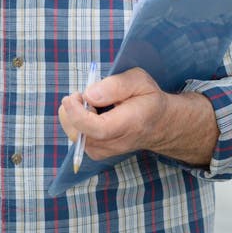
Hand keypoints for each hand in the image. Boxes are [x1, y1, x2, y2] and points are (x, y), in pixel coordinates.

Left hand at [59, 68, 218, 166]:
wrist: (160, 123)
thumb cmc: (149, 98)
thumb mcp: (139, 80)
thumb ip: (115, 85)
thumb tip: (89, 95)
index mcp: (130, 124)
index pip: (98, 129)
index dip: (78, 114)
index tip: (71, 97)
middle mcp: (116, 143)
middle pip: (80, 135)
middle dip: (71, 112)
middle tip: (81, 95)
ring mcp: (106, 151)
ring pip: (76, 137)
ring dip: (73, 117)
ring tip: (90, 104)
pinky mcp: (98, 152)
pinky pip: (78, 139)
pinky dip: (76, 123)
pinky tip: (90, 114)